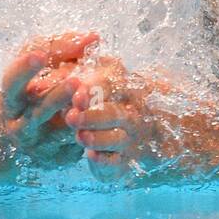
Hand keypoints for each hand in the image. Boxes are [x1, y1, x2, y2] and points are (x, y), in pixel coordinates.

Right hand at [0, 31, 97, 165]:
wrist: (22, 134)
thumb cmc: (33, 89)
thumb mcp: (40, 65)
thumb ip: (63, 48)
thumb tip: (94, 38)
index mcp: (11, 99)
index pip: (12, 83)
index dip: (24, 69)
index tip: (38, 55)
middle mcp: (20, 124)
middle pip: (39, 112)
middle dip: (57, 97)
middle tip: (75, 81)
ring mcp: (38, 145)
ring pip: (61, 131)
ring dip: (79, 117)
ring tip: (95, 102)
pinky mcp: (57, 159)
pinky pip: (76, 146)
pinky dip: (91, 132)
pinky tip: (105, 121)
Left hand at [66, 57, 167, 181]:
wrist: (147, 132)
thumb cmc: (111, 99)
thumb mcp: (106, 78)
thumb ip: (89, 69)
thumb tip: (79, 56)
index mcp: (126, 88)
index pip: (114, 83)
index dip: (96, 87)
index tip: (78, 91)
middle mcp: (131, 113)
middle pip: (115, 114)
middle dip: (92, 116)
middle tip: (71, 117)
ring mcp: (129, 138)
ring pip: (117, 139)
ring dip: (98, 138)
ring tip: (80, 136)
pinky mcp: (123, 161)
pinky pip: (117, 163)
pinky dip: (104, 161)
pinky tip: (90, 156)